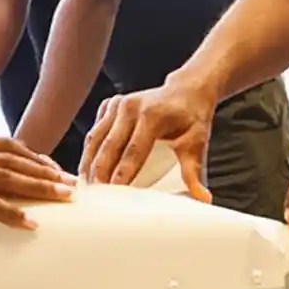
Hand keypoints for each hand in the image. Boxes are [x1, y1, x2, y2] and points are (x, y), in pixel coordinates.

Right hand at [78, 81, 216, 202]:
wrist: (186, 90)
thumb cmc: (192, 118)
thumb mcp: (196, 143)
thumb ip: (194, 171)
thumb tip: (203, 198)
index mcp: (151, 115)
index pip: (133, 150)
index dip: (122, 172)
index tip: (113, 192)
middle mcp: (130, 106)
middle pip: (110, 145)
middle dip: (100, 171)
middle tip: (94, 195)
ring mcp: (118, 103)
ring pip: (96, 137)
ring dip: (88, 161)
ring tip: (85, 184)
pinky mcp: (110, 104)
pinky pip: (95, 130)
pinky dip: (90, 149)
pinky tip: (86, 167)